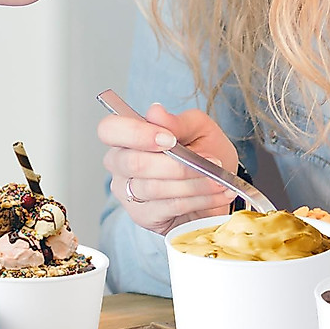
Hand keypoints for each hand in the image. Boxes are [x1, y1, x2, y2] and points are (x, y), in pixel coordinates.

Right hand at [98, 102, 237, 236]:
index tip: (169, 139)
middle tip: (209, 161)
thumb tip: (155, 112)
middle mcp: (119, 164)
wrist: (218, 185)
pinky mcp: (143, 216)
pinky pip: (170, 206)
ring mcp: (127, 193)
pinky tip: (219, 194)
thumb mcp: (199, 129)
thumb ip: (178, 122)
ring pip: (155, 188)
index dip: (136, 134)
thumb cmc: (203, 151)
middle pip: (133, 163)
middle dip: (175, 165)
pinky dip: (200, 199)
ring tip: (220, 179)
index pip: (109, 130)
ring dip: (194, 183)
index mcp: (126, 137)